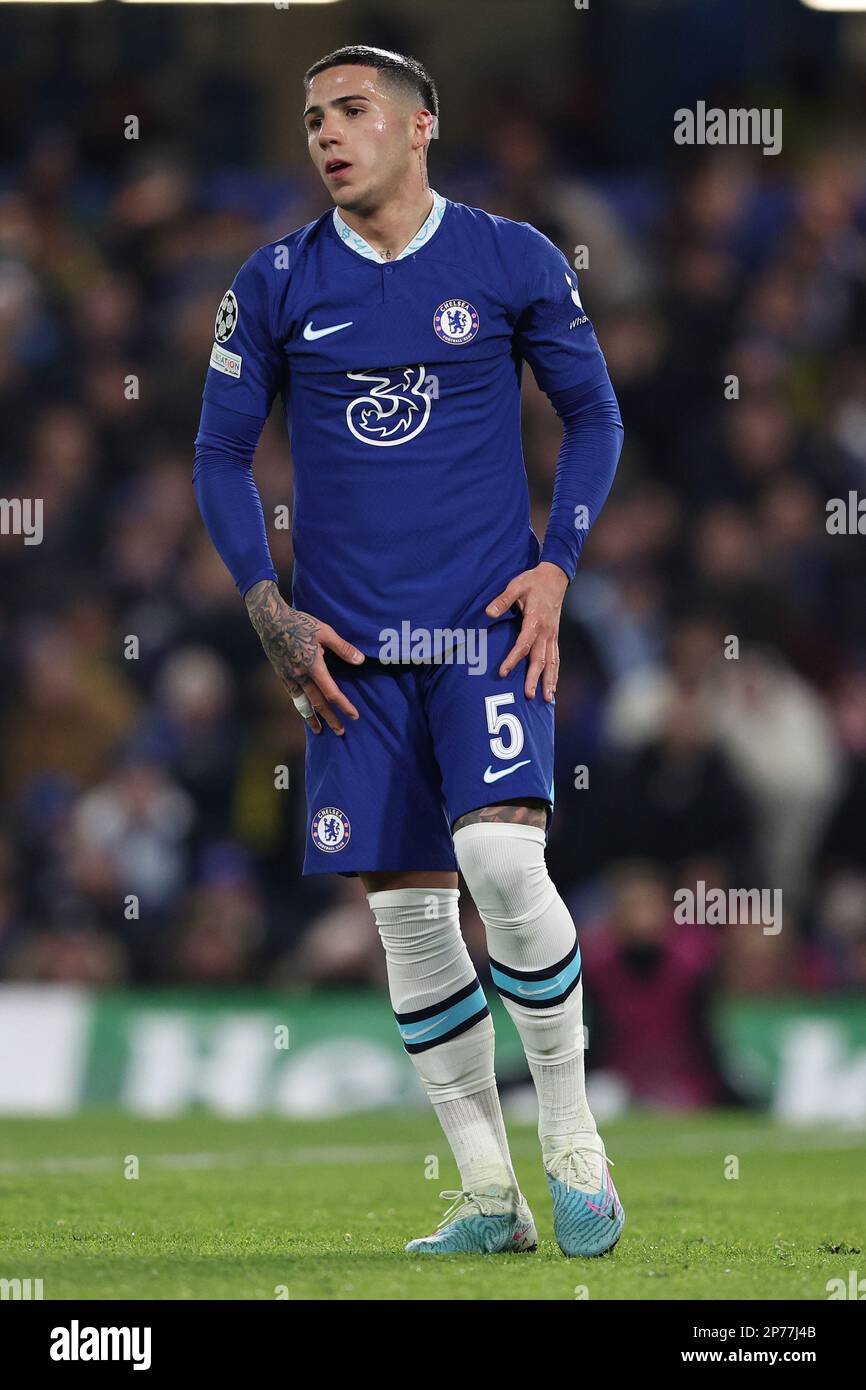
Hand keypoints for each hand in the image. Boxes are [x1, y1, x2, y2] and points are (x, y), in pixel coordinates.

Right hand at [245, 580, 363, 734]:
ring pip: (303, 703)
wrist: (270, 621)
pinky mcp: (281, 675)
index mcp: (313, 666)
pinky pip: (293, 696)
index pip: (331, 693)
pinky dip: (300, 706)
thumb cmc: (300, 623)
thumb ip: (343, 648)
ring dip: (313, 718)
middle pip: (318, 703)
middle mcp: (300, 676)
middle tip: (341, 732)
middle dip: (331, 718)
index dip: (344, 705)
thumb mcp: (325, 632)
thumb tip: (360, 661)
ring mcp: (289, 677)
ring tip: (320, 731)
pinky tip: (305, 712)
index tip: (354, 715)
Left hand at [485, 561, 567, 700]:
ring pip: (552, 662)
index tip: (503, 672)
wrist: (555, 577)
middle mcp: (546, 631)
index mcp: (535, 620)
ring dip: (549, 681)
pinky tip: (553, 687)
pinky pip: (556, 658)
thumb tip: (488, 612)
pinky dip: (555, 674)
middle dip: (534, 678)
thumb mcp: (516, 585)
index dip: (513, 659)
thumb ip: (503, 600)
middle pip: (540, 659)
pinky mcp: (554, 637)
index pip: (523, 644)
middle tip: (528, 695)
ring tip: (548, 699)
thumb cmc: (533, 581)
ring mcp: (552, 635)